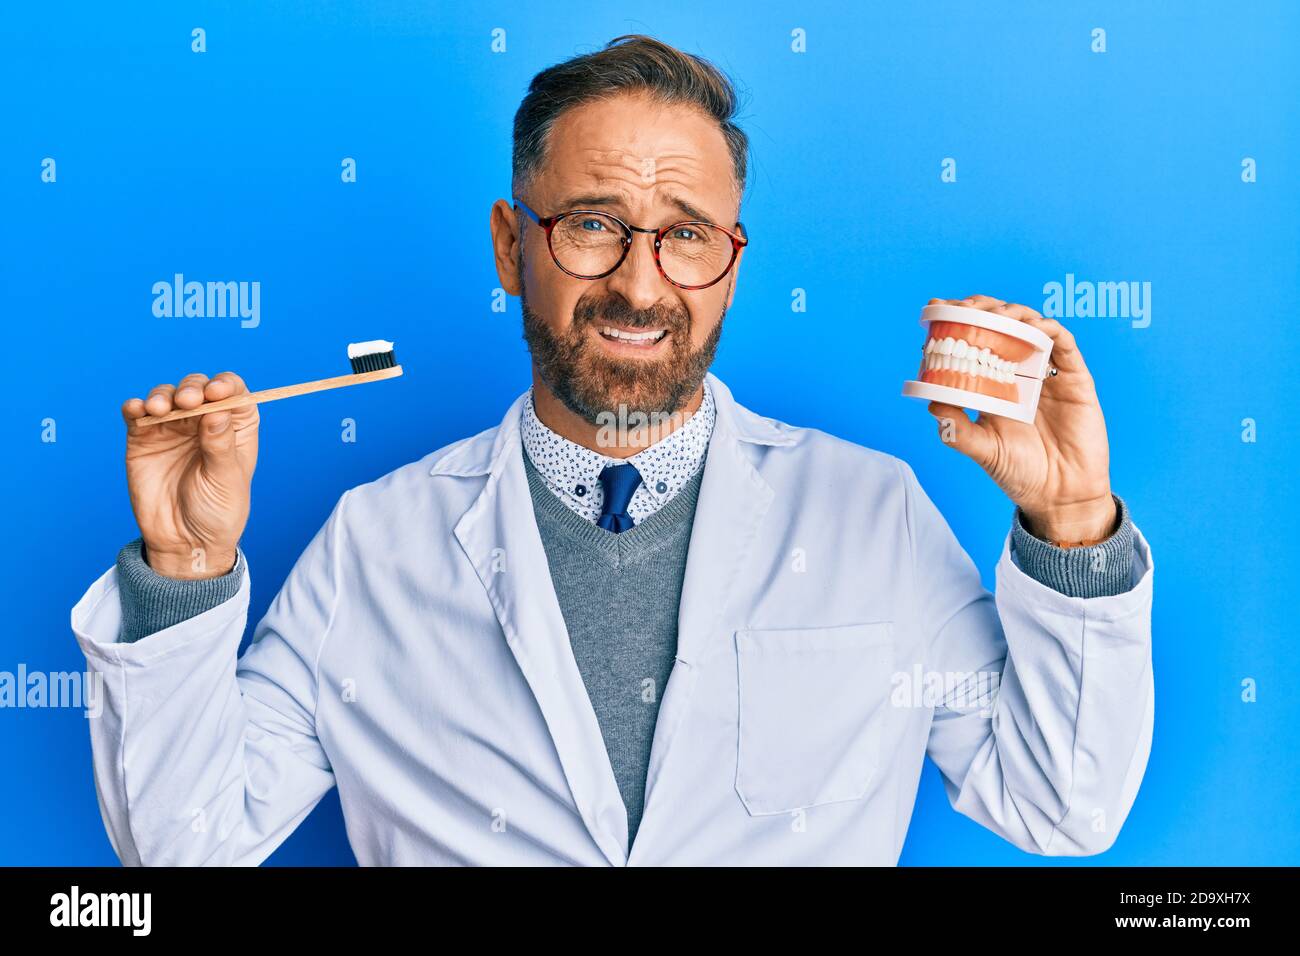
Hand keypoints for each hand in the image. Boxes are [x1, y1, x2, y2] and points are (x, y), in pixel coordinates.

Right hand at [121, 371, 258, 578]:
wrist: (184, 542)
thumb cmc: (216, 511)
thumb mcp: (225, 480)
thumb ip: (219, 445)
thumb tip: (217, 409)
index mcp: (233, 428)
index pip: (233, 392)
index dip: (225, 385)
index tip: (217, 391)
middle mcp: (203, 422)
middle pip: (197, 388)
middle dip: (192, 388)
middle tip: (188, 402)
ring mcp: (172, 428)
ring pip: (166, 396)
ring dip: (163, 396)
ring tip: (160, 410)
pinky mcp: (143, 439)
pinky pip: (136, 415)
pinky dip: (135, 406)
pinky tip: (137, 409)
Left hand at [925, 294, 1117, 543]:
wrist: (1061, 497)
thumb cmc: (1021, 474)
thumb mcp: (983, 450)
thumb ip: (958, 430)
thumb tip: (932, 404)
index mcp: (993, 386)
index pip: (972, 344)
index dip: (957, 323)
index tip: (935, 309)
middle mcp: (1018, 374)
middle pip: (1000, 327)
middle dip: (981, 309)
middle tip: (965, 306)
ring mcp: (1047, 374)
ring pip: (1030, 328)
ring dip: (1013, 313)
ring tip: (995, 312)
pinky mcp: (1074, 379)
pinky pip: (1064, 344)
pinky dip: (1049, 329)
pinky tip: (1033, 327)